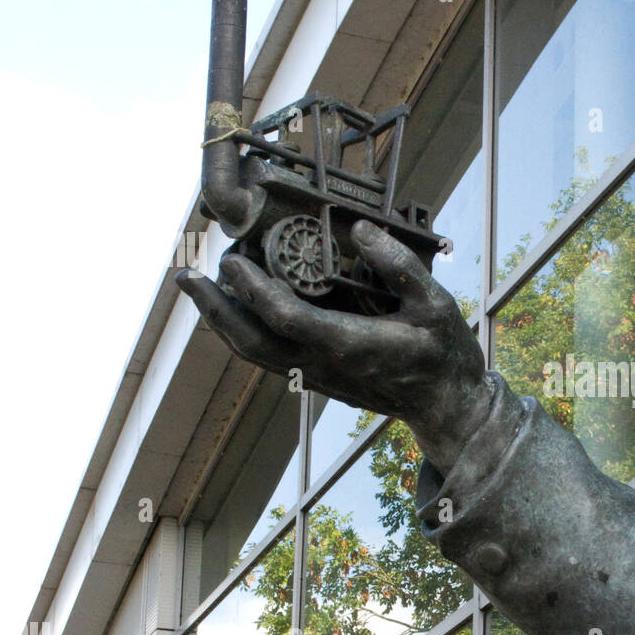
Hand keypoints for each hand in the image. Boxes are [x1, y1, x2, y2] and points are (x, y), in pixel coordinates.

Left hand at [175, 219, 491, 472]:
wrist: (447, 404)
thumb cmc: (444, 353)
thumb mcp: (437, 304)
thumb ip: (398, 267)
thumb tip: (361, 230)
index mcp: (351, 344)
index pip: (286, 318)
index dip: (254, 289)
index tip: (233, 259)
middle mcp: (325, 364)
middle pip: (253, 342)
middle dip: (215, 310)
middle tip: (187, 275)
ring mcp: (317, 374)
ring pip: (254, 353)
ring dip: (221, 321)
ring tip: (196, 288)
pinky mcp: (317, 376)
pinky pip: (267, 355)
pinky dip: (241, 331)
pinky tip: (233, 308)